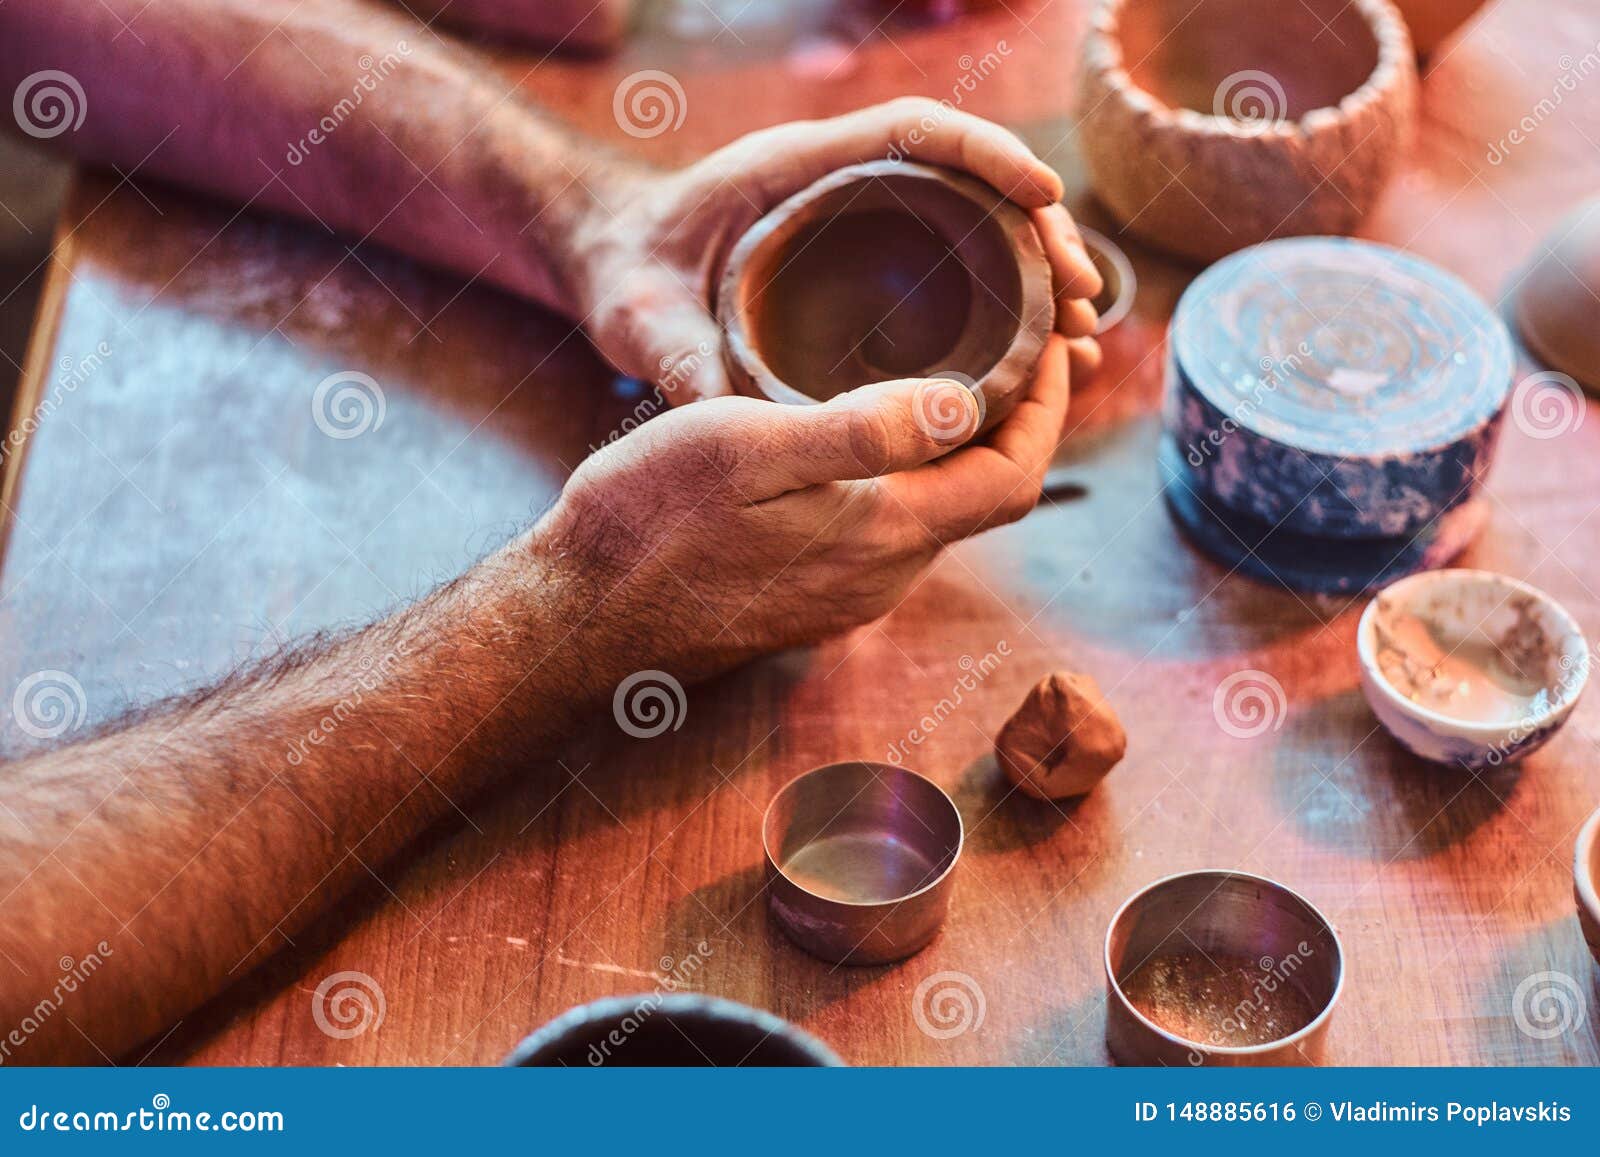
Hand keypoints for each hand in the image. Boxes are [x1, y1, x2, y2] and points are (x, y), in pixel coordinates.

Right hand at [533, 336, 1072, 679]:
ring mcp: (848, 594)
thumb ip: (859, 428)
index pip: (1016, 476)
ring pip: (939, 513)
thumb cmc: (649, 519)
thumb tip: (965, 401)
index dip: (1050, 409)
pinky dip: (911, 474)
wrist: (579, 613)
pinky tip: (873, 429)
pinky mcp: (813, 598)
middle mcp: (883, 577)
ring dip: (962, 448)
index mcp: (885, 535)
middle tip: (1012, 341)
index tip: (1050, 342)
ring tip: (952, 368)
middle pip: (986, 495)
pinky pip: (890, 530)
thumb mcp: (747, 447)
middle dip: (1016, 420)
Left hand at [570, 99, 1103, 405]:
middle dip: (1035, 232)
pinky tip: (1034, 365)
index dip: (984, 153)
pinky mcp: (867, 274)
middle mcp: (843, 189)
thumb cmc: (625, 272)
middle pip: (966, 188)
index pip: (911, 133)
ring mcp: (862, 230)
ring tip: (1080, 340)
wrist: (614, 266)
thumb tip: (725, 417)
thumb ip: (674, 355)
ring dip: (1032, 280)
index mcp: (797, 169)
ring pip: (971, 238)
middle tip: (1082, 298)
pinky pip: (950, 281)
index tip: (1043, 193)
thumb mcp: (639, 315)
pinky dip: (998, 315)